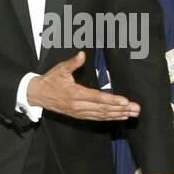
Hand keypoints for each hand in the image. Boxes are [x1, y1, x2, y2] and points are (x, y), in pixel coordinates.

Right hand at [25, 52, 140, 120]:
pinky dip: (108, 118)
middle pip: (102, 109)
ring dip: (117, 115)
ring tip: (131, 114)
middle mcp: (77, 105)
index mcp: (74, 93)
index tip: (125, 101)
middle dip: (120, 109)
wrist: (37, 94)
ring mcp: (78, 112)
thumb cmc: (50, 81)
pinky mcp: (78, 115)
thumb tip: (82, 54)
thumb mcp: (60, 69)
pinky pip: (95, 118)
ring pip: (100, 115)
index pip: (96, 97)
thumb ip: (73, 63)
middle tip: (135, 109)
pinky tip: (119, 116)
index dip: (111, 100)